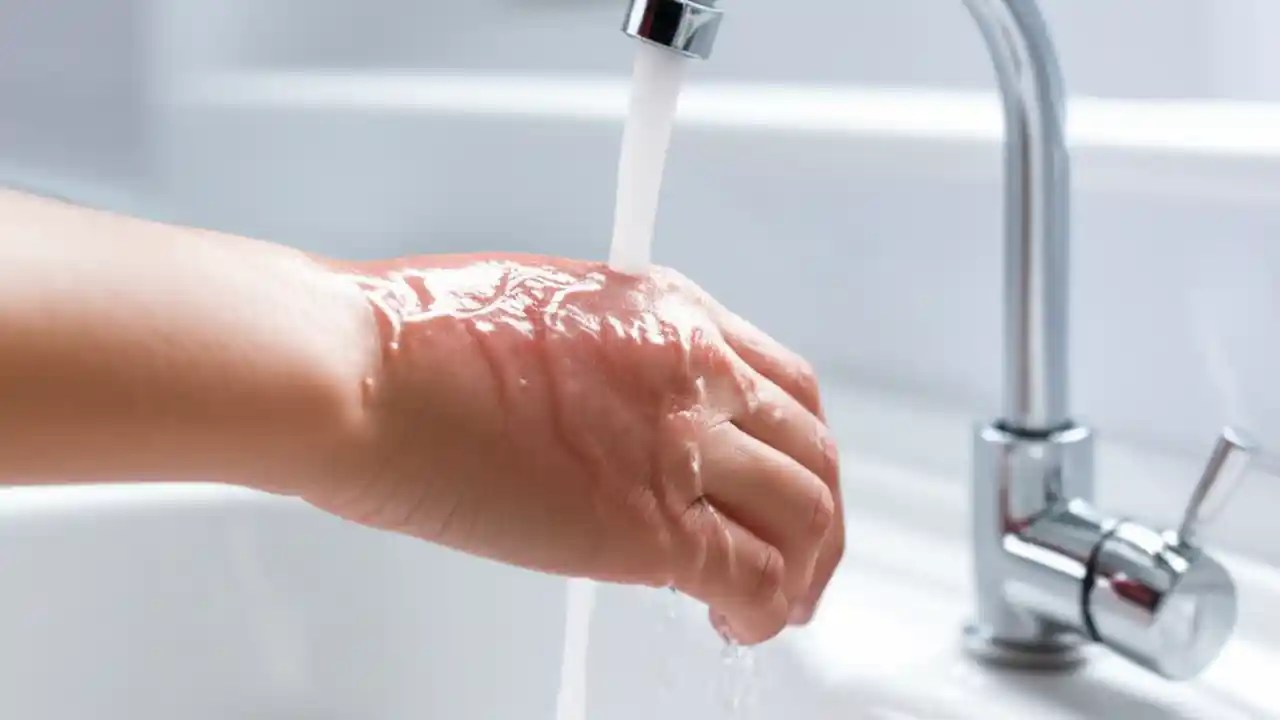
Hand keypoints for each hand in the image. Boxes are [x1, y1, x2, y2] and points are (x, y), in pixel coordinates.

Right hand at [308, 254, 843, 643]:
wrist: (359, 371)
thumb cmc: (412, 336)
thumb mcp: (546, 310)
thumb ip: (612, 359)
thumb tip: (621, 414)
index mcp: (670, 311)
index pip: (785, 383)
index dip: (799, 443)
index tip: (783, 478)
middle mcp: (694, 371)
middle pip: (813, 450)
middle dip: (819, 513)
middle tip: (802, 553)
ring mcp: (678, 447)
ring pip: (804, 516)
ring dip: (806, 569)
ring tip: (779, 606)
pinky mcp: (648, 528)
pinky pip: (754, 579)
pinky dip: (763, 611)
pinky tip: (736, 626)